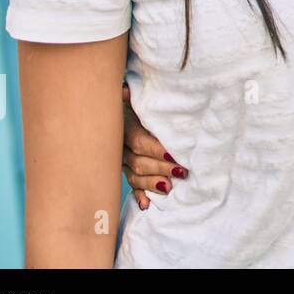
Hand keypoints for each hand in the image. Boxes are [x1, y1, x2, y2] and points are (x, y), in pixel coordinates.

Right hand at [121, 82, 185, 209]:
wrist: (112, 113)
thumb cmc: (133, 101)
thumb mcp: (133, 97)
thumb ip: (130, 94)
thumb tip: (124, 89)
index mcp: (123, 127)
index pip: (139, 142)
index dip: (156, 149)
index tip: (173, 154)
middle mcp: (119, 147)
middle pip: (138, 162)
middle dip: (160, 168)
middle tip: (181, 172)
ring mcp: (120, 161)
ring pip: (134, 176)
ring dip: (151, 184)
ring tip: (168, 188)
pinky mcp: (125, 171)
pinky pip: (131, 186)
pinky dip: (139, 196)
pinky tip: (146, 205)